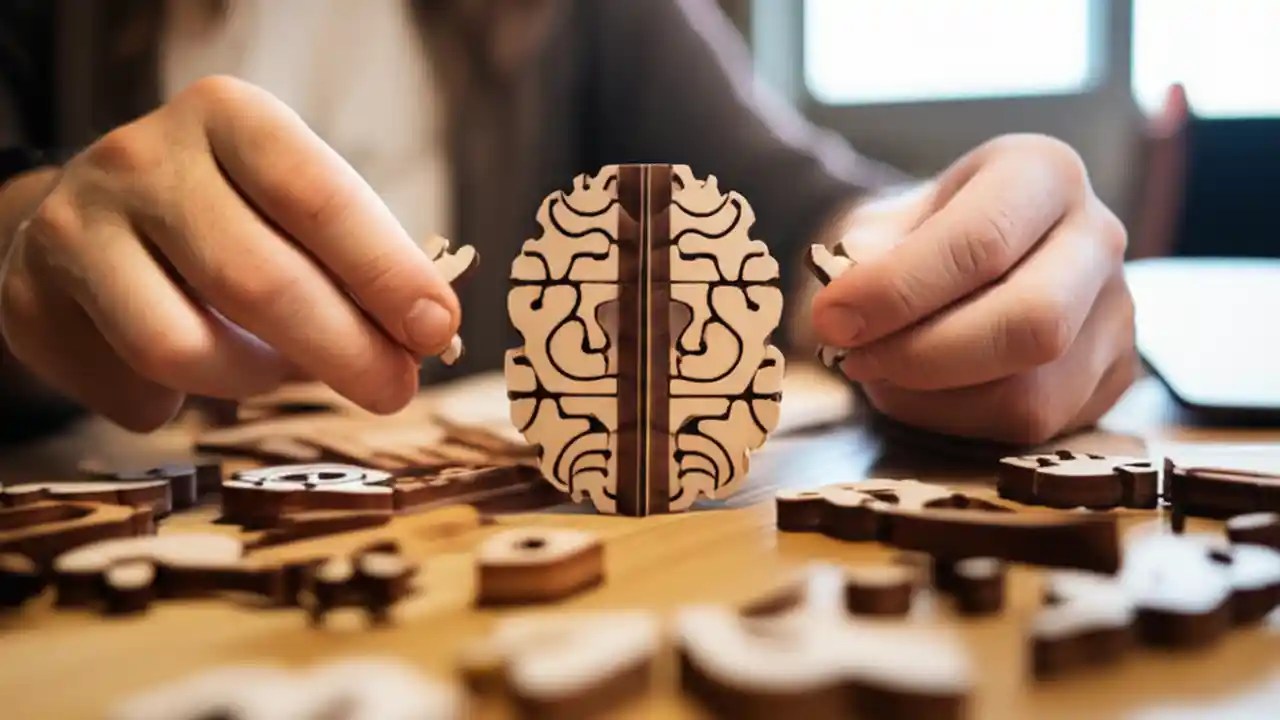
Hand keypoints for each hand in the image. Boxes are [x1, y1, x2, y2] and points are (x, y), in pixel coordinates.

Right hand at [0, 76, 458, 430]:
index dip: (385, 271)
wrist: (99, 218)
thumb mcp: (300, 211)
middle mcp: (141, 157)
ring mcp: (76, 226)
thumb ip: (362, 265)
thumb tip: (427, 339)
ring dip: (253, 381)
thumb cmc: (234, 214)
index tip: (437, 329)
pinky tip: (188, 374)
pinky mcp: (31, 299)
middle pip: (256, 280)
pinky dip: (179, 405)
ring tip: (275, 369)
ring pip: (181, 348)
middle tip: (394, 391)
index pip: (318, 197)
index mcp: (228, 117)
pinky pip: (130, 389)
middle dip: (344, 350)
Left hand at [811, 134, 1136, 443]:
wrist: (961, 257)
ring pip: (1033, 393)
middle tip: (853, 359)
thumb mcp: (882, 223)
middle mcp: (1098, 235)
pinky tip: (922, 393)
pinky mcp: (1115, 375)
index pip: (981, 241)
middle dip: (924, 356)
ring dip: (934, 399)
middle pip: (1031, 323)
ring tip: (882, 373)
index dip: (898, 291)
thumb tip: (844, 313)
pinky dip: (959, 422)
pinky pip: (1036, 428)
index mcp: (1042, 173)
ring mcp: (1118, 311)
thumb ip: (864, 262)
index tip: (831, 318)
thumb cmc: (917, 236)